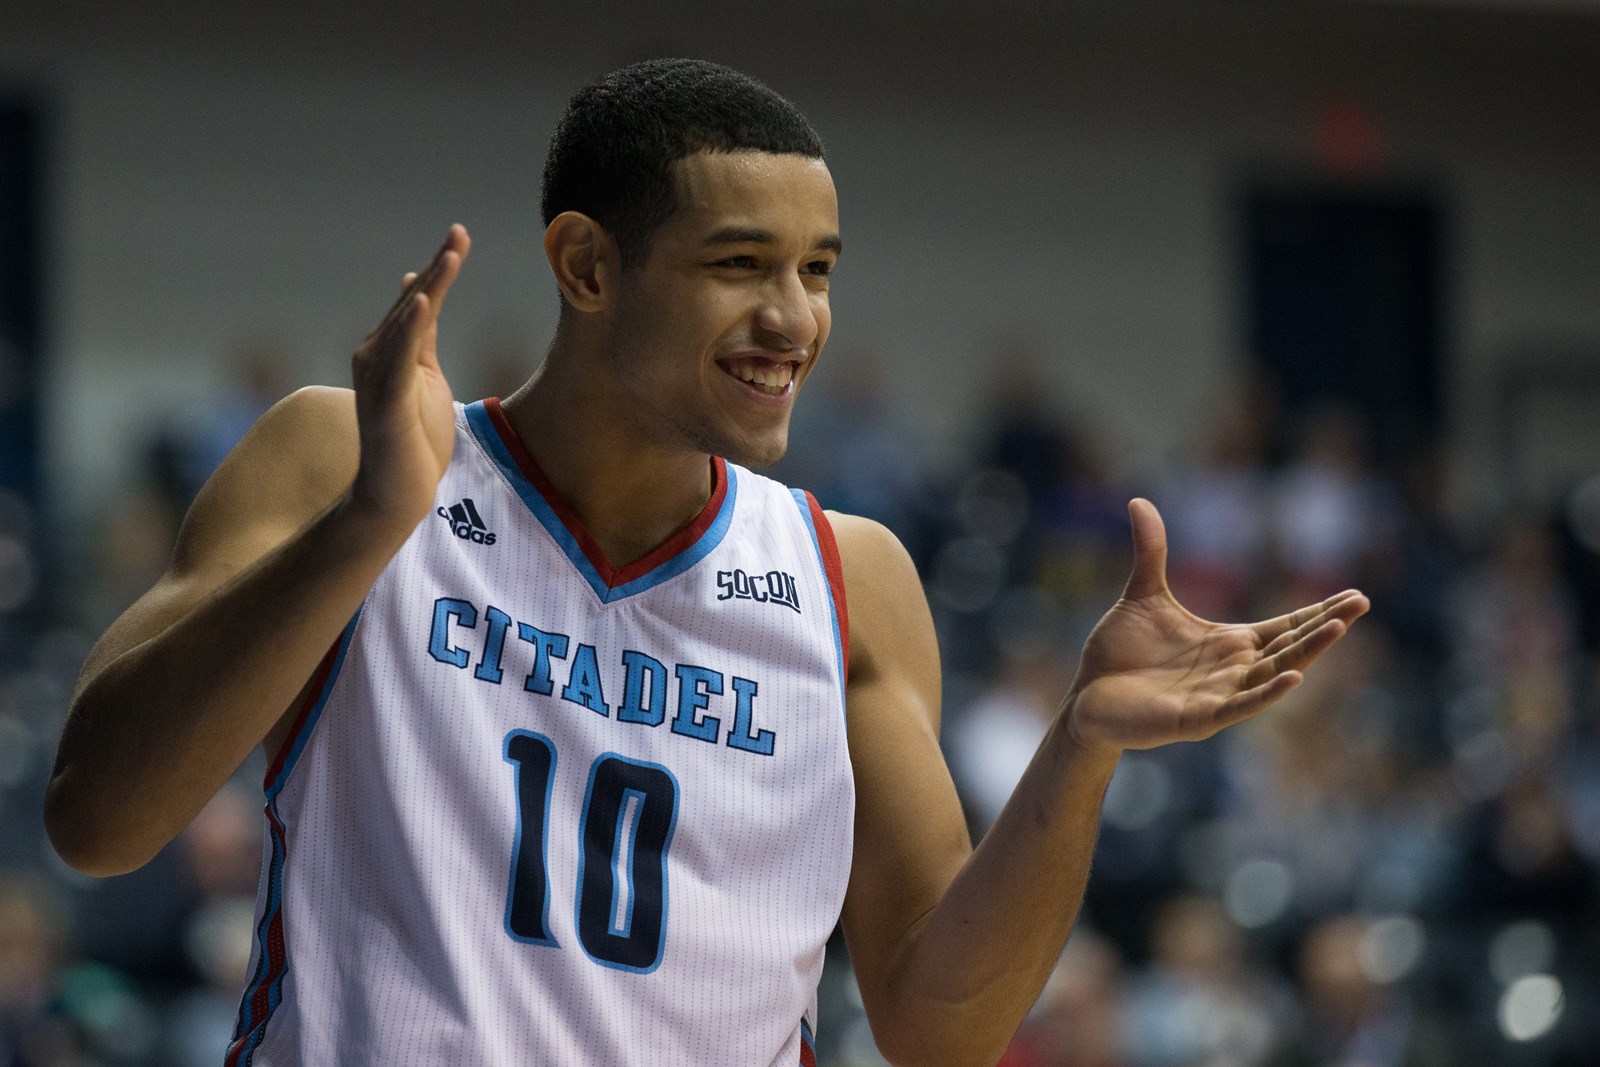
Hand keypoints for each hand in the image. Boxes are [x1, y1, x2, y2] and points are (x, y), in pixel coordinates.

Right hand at [349, 224, 471, 530]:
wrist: (399, 491)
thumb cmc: (415, 440)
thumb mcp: (425, 378)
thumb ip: (422, 341)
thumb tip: (424, 299)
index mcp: (389, 349)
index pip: (419, 301)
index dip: (439, 269)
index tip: (459, 237)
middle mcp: (375, 355)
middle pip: (413, 302)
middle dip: (438, 268)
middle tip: (460, 233)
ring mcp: (377, 375)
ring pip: (408, 322)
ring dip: (430, 286)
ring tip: (450, 255)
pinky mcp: (385, 399)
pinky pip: (399, 358)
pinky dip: (409, 328)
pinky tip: (424, 302)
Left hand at [1063, 498, 1368, 759]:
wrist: (1087, 695)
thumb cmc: (1120, 652)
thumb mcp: (1143, 595)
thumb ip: (1151, 552)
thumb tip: (1139, 501)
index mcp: (1228, 643)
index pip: (1283, 627)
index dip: (1317, 612)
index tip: (1355, 596)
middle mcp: (1232, 670)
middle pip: (1288, 648)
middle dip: (1324, 627)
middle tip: (1360, 604)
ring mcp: (1217, 697)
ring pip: (1271, 676)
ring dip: (1305, 654)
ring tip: (1337, 630)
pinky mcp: (1196, 720)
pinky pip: (1239, 707)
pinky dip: (1266, 693)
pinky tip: (1293, 677)